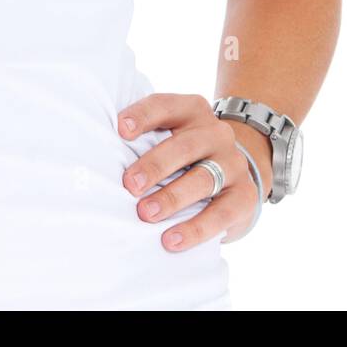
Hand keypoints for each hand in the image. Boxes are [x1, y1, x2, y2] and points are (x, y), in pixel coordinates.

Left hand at [117, 93, 268, 248]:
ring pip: (203, 179)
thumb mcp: (171, 137)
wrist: (237, 173)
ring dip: (172, 198)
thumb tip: (101, 159)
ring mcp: (233, 164)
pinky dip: (195, 229)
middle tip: (130, 184)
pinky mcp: (244, 196)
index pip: (166, 106)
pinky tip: (171, 240)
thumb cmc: (187, 156)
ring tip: (145, 214)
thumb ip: (146, 140)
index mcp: (192, 111)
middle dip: (155, 165)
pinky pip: (221, 214)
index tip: (120, 130)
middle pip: (185, 146)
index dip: (143, 115)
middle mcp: (216, 133)